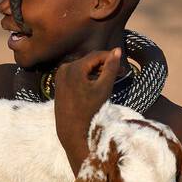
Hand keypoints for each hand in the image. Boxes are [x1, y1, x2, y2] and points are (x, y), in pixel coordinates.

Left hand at [53, 47, 121, 161]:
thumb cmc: (90, 111)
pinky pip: (76, 75)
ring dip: (96, 71)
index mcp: (73, 68)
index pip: (96, 55)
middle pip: (88, 61)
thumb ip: (111, 68)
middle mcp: (64, 68)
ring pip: (83, 68)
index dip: (110, 58)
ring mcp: (59, 76)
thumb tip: (117, 50)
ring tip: (110, 78)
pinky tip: (97, 84)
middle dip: (104, 65)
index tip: (122, 65)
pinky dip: (87, 77)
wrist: (72, 131)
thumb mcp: (103, 88)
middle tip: (120, 72)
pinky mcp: (59, 84)